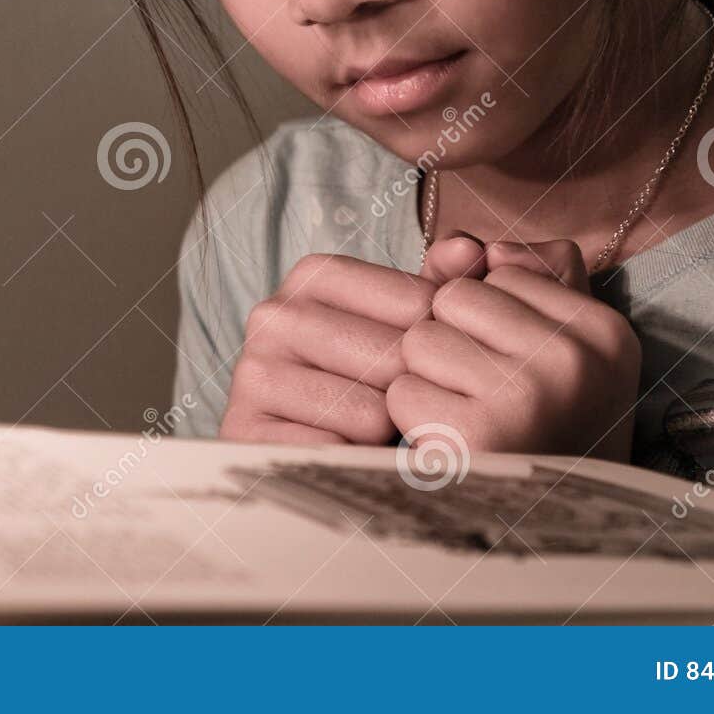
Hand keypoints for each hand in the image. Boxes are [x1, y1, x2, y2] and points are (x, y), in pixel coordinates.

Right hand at [218, 252, 435, 445]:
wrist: (299, 447)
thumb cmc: (364, 378)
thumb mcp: (402, 326)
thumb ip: (439, 284)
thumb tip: (467, 247)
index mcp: (313, 275)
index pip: (418, 304)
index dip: (438, 344)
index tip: (424, 362)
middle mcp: (274, 315)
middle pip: (394, 358)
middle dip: (411, 391)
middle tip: (400, 406)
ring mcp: (253, 373)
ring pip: (369, 412)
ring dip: (384, 433)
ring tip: (372, 431)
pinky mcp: (245, 433)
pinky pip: (336, 456)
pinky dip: (352, 466)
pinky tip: (347, 458)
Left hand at [389, 235, 642, 462]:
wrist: (554, 543)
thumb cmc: (542, 429)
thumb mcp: (554, 347)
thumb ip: (508, 278)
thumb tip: (457, 244)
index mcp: (604, 330)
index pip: (496, 270)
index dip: (485, 319)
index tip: (517, 369)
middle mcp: (576, 359)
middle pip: (452, 299)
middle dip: (451, 343)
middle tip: (486, 398)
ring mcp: (530, 397)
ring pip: (420, 340)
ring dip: (426, 381)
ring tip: (468, 419)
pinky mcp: (479, 438)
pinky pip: (402, 392)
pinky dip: (413, 420)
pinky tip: (450, 445)